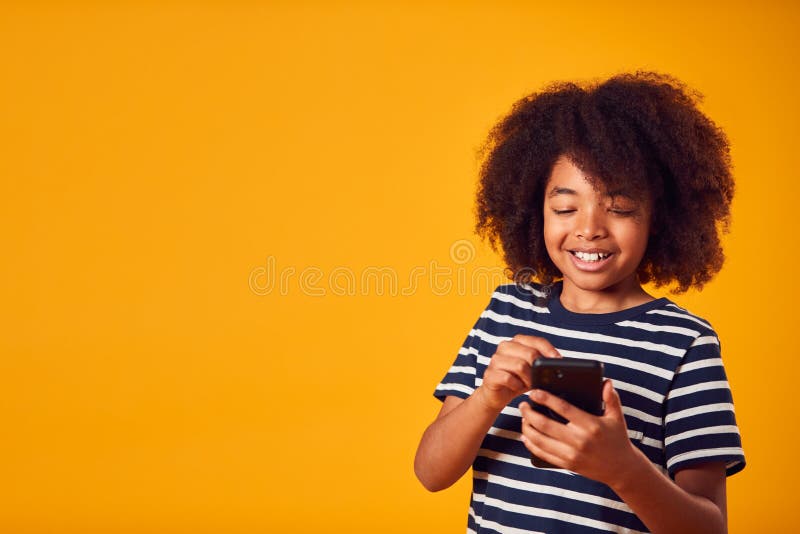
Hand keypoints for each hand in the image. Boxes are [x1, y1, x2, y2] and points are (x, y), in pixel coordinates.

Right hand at [475, 335, 559, 412]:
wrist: (496, 395)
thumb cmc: (516, 380)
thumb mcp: (532, 370)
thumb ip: (542, 364)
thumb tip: (559, 363)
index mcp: (516, 342)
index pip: (537, 341)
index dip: (549, 350)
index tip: (558, 361)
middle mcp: (505, 347)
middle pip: (530, 353)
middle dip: (539, 369)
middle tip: (541, 380)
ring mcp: (495, 360)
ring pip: (520, 366)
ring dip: (528, 379)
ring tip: (529, 385)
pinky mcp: (489, 374)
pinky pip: (508, 378)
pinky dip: (516, 385)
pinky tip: (517, 388)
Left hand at [519, 379, 637, 484]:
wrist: (622, 469)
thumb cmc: (618, 439)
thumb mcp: (617, 417)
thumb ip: (611, 398)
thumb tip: (606, 382)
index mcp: (590, 425)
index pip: (563, 409)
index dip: (546, 399)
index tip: (534, 392)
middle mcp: (579, 440)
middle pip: (546, 425)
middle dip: (530, 413)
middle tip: (522, 405)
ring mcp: (572, 454)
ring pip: (541, 441)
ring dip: (527, 428)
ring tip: (523, 418)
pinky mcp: (568, 465)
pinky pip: (544, 454)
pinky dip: (531, 445)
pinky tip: (526, 436)